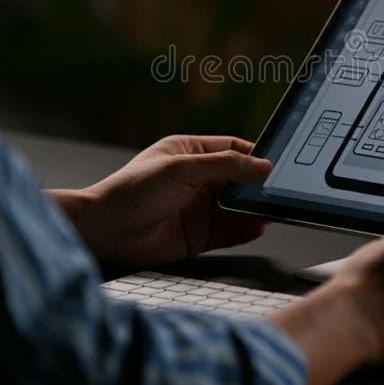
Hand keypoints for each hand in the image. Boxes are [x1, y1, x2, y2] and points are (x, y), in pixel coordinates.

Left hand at [50, 135, 271, 272]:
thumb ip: (224, 165)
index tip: (275, 163)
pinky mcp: (197, 235)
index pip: (231, 149)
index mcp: (190, 153)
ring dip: (254, 209)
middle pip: (238, 180)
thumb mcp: (182, 169)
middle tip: (278, 189)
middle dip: (257, 185)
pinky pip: (229, 231)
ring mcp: (197, 208)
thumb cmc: (131, 192)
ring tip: (273, 209)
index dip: (254, 156)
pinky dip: (245, 230)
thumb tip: (261, 165)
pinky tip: (257, 227)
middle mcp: (196, 180)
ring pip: (236, 207)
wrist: (105, 232)